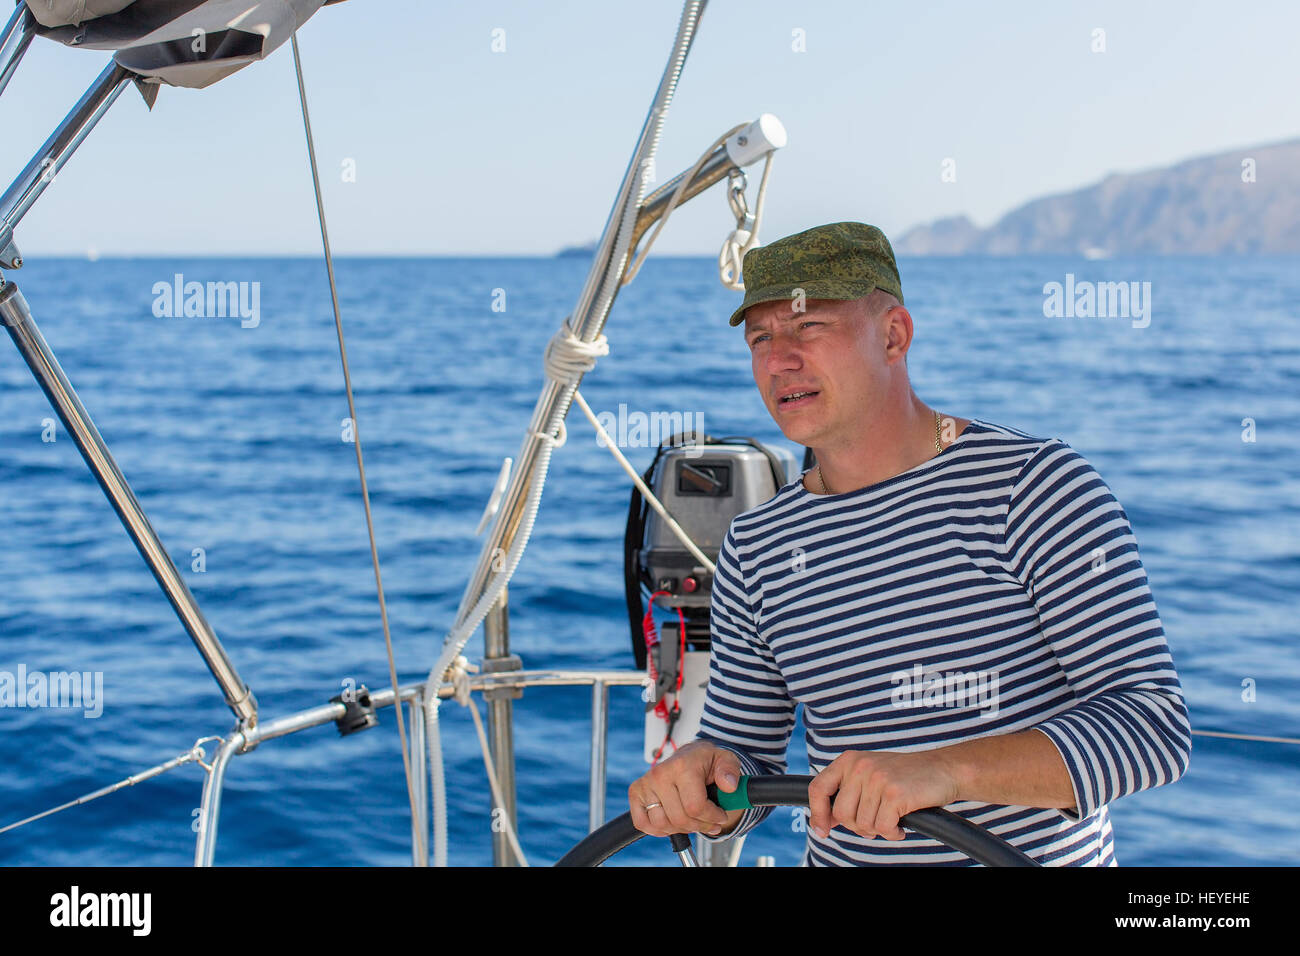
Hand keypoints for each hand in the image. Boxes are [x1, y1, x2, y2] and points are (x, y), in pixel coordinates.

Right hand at [628, 740, 745, 837]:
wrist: (690, 756)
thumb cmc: (706, 761)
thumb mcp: (726, 760)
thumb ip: (730, 771)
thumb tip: (729, 785)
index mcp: (682, 766)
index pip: (695, 807)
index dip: (712, 818)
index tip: (720, 816)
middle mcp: (660, 774)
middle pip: (680, 819)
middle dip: (700, 825)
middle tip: (709, 821)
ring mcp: (646, 784)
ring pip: (662, 824)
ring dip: (681, 828)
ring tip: (692, 820)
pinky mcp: (636, 792)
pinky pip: (643, 823)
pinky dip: (658, 829)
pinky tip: (673, 822)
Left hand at [808, 749, 958, 840]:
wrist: (942, 768)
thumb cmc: (906, 776)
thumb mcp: (870, 774)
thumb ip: (848, 792)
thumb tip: (825, 821)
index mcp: (849, 760)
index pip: (818, 788)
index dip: (817, 813)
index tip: (822, 830)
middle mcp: (859, 767)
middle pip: (842, 814)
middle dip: (858, 826)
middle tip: (877, 821)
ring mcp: (877, 779)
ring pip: (863, 824)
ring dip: (879, 830)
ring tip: (892, 819)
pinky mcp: (895, 794)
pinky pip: (883, 828)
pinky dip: (893, 833)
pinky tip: (901, 825)